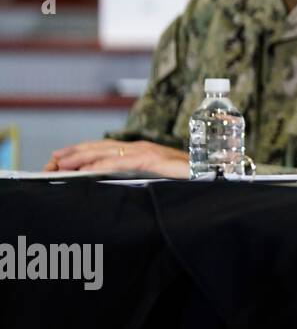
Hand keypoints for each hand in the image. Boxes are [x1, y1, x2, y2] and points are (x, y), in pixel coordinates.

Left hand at [44, 140, 189, 178]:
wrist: (213, 173)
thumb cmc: (189, 177)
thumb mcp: (159, 176)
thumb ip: (140, 175)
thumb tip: (117, 182)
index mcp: (140, 151)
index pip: (104, 148)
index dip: (81, 152)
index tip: (60, 159)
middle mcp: (140, 147)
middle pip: (100, 146)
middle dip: (73, 152)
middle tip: (51, 160)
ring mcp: (146, 151)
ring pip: (106, 151)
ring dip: (81, 156)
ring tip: (60, 162)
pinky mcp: (153, 160)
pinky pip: (122, 161)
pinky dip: (101, 164)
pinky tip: (87, 169)